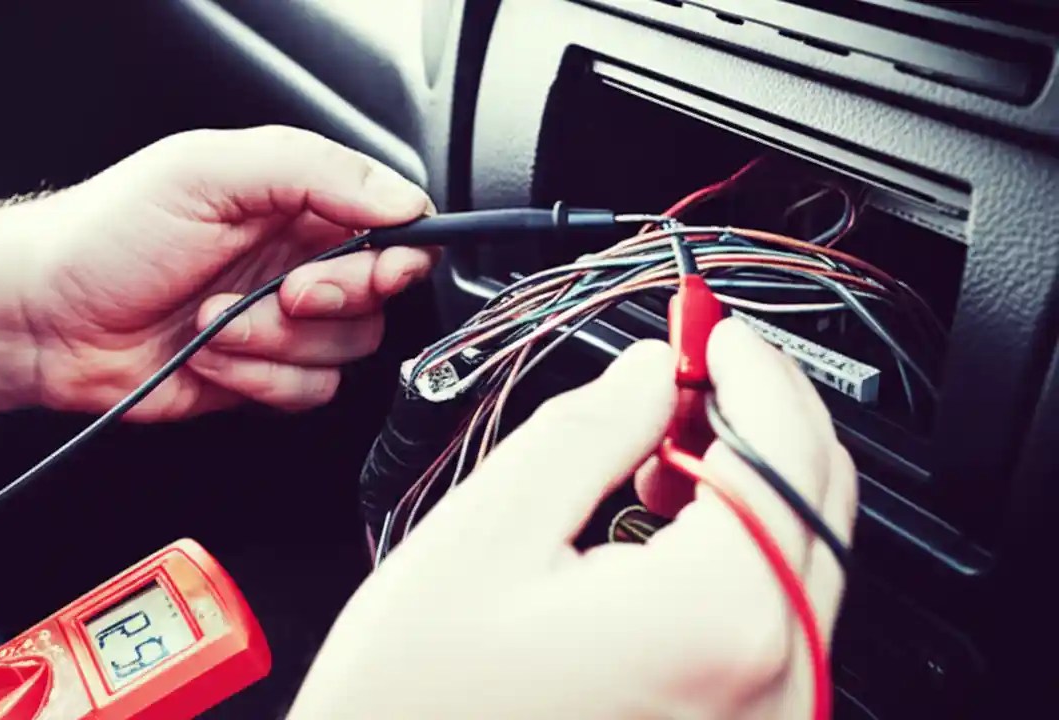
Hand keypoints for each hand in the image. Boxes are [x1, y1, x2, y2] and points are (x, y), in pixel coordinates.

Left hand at [14, 126, 434, 419]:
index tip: (378, 263)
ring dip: (276, 342)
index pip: (396, 222)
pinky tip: (209, 355)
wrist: (43, 319)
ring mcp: (282, 322)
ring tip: (214, 321)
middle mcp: (298, 258)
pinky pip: (309, 393)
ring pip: (347, 351)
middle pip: (380, 295)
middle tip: (281, 291)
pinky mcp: (262, 375)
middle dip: (330, 300)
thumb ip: (314, 171)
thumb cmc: (107, 235)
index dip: (400, 250)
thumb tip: (403, 201)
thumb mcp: (206, 171)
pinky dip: (259, 378)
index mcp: (296, 199)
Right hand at [288, 319, 856, 719]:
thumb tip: (654, 371)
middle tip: (693, 364)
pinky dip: (744, 541)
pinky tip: (673, 518)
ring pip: (807, 549)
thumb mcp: (487, 532)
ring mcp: (768, 716)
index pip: (785, 447)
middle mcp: (770, 680)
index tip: (709, 326)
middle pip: (819, 496)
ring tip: (665, 441)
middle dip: (760, 410)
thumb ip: (591, 430)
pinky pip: (779, 610)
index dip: (751, 365)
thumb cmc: (417, 699)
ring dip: (754, 473)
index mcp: (714, 617)